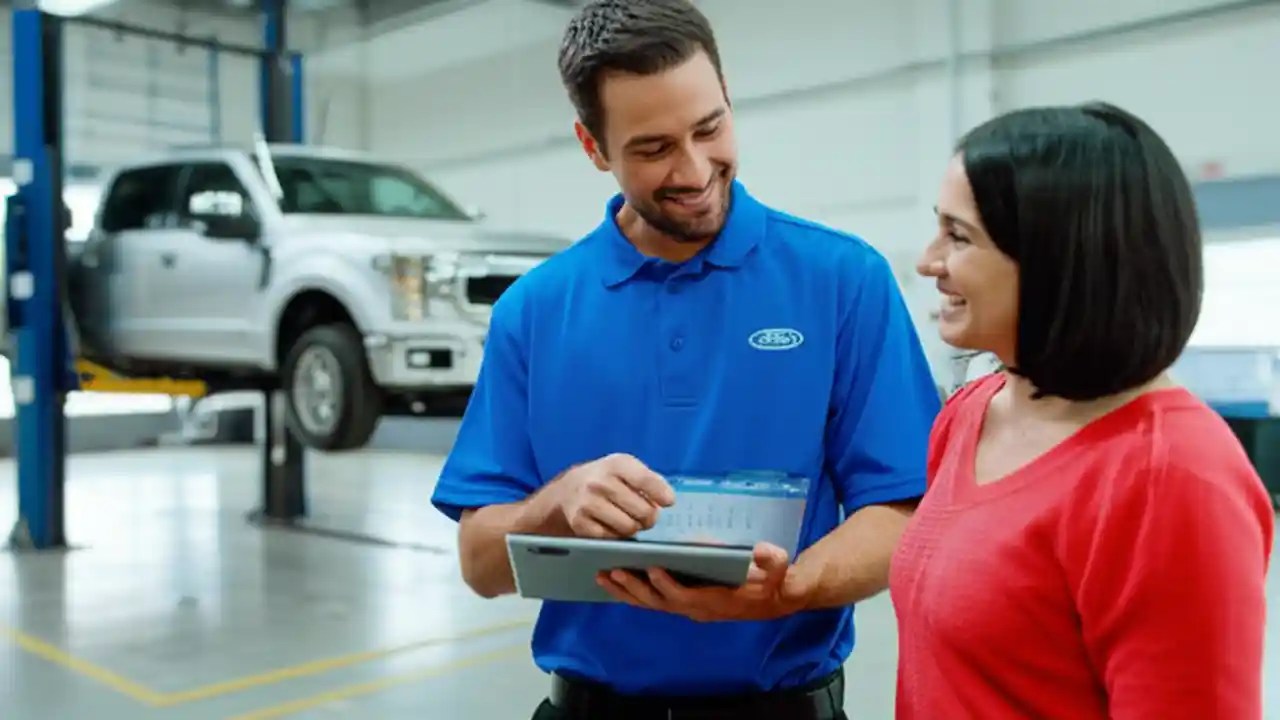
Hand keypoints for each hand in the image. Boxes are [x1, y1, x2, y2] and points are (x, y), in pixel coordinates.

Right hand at [555, 453, 674, 538]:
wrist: (568, 488)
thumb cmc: (607, 478)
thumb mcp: (626, 468)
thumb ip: (649, 480)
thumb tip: (667, 500)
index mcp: (616, 464)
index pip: (645, 480)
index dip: (661, 493)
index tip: (669, 502)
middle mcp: (600, 482)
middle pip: (642, 511)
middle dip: (650, 516)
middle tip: (645, 514)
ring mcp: (588, 503)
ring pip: (629, 528)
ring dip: (634, 527)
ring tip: (630, 519)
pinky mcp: (580, 523)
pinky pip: (612, 538)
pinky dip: (617, 535)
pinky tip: (613, 525)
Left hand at [597, 542, 814, 621]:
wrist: (770, 598)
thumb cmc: (770, 582)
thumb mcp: (777, 568)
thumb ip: (771, 560)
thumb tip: (763, 551)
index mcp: (714, 601)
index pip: (685, 596)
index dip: (668, 585)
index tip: (652, 567)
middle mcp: (695, 608)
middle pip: (658, 602)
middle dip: (634, 588)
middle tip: (611, 571)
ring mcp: (686, 607)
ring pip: (650, 603)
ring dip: (626, 591)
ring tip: (602, 576)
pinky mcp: (681, 602)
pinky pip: (652, 600)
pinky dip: (632, 592)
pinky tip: (614, 582)